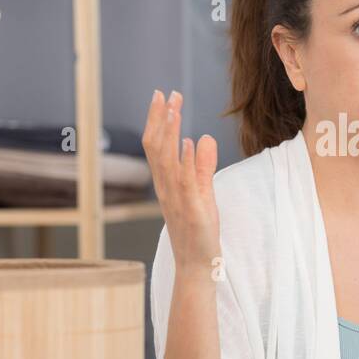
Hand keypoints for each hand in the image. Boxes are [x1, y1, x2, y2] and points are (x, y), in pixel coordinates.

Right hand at [142, 90, 220, 276]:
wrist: (198, 265)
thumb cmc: (198, 230)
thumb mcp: (202, 192)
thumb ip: (201, 166)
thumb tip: (200, 138)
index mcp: (167, 183)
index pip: (157, 146)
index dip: (159, 120)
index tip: (164, 97)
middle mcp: (166, 188)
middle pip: (156, 147)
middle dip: (160, 119)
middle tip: (166, 93)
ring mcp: (176, 199)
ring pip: (166, 161)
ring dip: (169, 134)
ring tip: (173, 109)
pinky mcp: (191, 209)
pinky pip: (185, 182)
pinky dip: (184, 161)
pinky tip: (187, 143)